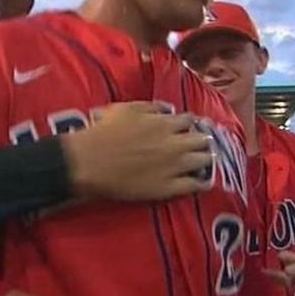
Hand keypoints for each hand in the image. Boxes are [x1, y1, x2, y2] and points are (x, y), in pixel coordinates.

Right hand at [62, 101, 214, 200]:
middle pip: (201, 140)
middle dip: (201, 140)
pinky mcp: (169, 187)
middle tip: (198, 144)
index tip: (186, 127)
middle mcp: (175, 143)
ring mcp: (174, 166)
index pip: (188, 120)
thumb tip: (164, 110)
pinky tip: (203, 183)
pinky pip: (194, 185)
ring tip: (203, 161)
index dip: (188, 124)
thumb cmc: (102, 132)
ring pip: (203, 161)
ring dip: (204, 159)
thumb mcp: (125, 109)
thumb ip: (149, 108)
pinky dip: (201, 182)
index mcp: (164, 123)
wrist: (90, 162)